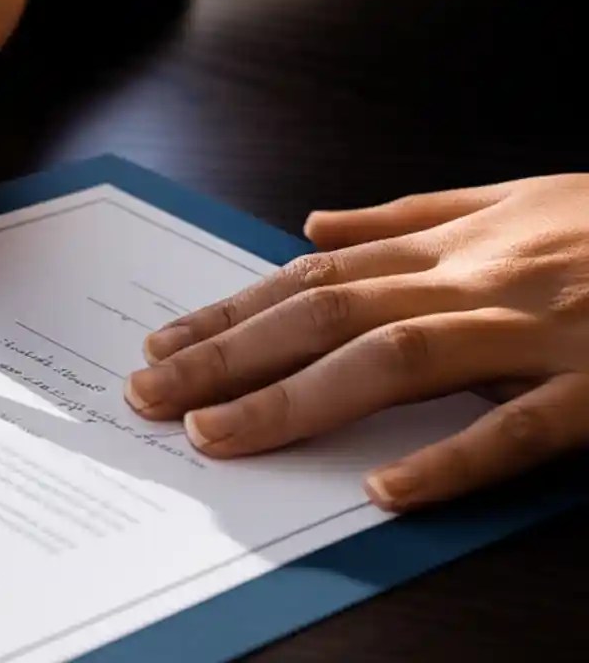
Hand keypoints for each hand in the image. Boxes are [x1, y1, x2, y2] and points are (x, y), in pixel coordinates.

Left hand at [124, 174, 588, 511]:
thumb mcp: (514, 198)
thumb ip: (408, 216)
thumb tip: (311, 228)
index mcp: (456, 245)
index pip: (315, 280)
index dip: (232, 311)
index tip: (162, 342)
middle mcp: (480, 282)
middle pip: (329, 316)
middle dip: (229, 355)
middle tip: (148, 396)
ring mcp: (540, 335)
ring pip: (397, 360)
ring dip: (297, 400)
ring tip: (219, 438)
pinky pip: (520, 427)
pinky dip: (450, 459)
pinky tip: (383, 491)